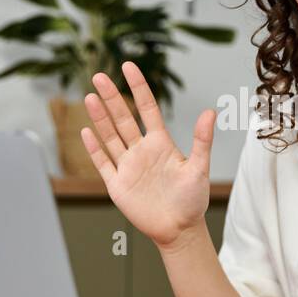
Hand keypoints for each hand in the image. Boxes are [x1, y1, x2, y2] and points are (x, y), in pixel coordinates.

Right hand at [79, 61, 215, 250]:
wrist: (180, 230)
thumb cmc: (192, 200)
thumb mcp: (199, 168)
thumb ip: (202, 140)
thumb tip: (211, 112)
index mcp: (160, 143)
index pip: (146, 108)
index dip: (137, 87)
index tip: (128, 66)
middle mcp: (141, 151)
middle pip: (122, 118)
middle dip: (111, 97)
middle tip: (99, 76)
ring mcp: (127, 167)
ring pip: (110, 137)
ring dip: (99, 118)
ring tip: (89, 96)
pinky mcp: (117, 185)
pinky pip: (103, 163)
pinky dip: (94, 149)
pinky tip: (86, 132)